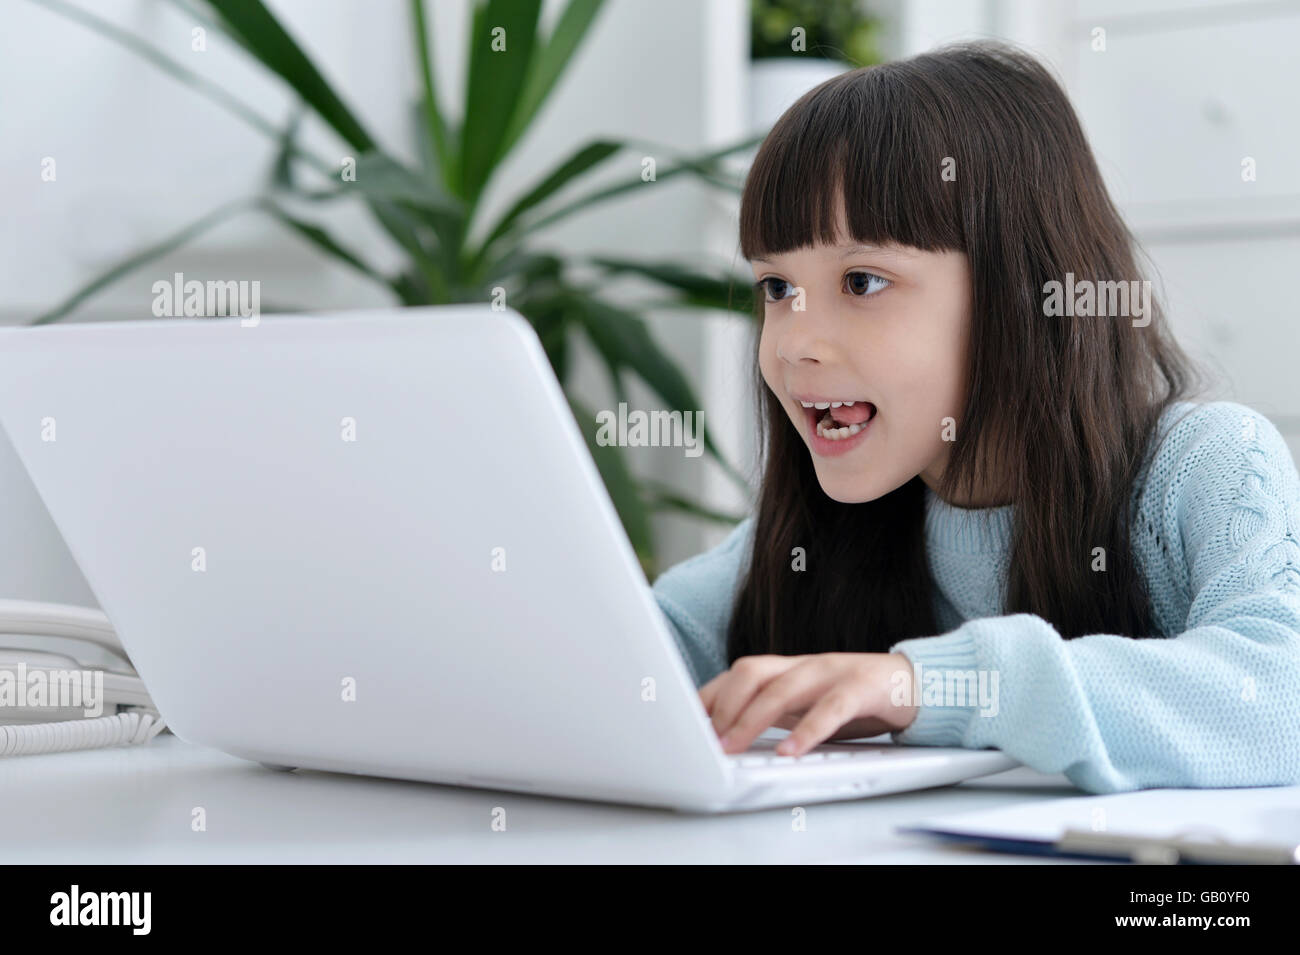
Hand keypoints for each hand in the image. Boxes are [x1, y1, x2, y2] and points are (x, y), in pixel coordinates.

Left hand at [699, 652, 917, 756]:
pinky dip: (808, 730)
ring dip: (752, 719)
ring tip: (732, 748)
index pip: (737, 674)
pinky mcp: (863, 686)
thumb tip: (729, 737)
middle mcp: (805, 664)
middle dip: (723, 706)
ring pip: (784, 687)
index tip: (683, 724)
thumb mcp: (809, 704)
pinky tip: (790, 751)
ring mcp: (833, 671)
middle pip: (751, 672)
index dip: (708, 696)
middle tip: (706, 742)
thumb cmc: (856, 697)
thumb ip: (776, 712)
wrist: (919, 683)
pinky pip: (831, 708)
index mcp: (789, 668)